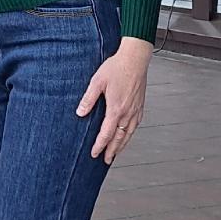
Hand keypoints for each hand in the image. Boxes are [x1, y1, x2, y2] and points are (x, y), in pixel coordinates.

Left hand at [78, 37, 152, 163]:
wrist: (135, 59)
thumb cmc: (116, 68)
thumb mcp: (97, 82)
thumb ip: (88, 99)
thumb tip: (80, 113)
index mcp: (116, 108)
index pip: (106, 134)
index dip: (100, 146)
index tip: (94, 153)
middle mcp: (128, 112)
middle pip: (119, 138)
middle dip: (112, 151)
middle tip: (106, 160)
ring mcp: (136, 110)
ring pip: (129, 133)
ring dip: (122, 145)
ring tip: (116, 152)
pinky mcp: (140, 105)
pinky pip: (135, 125)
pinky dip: (129, 134)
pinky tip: (126, 134)